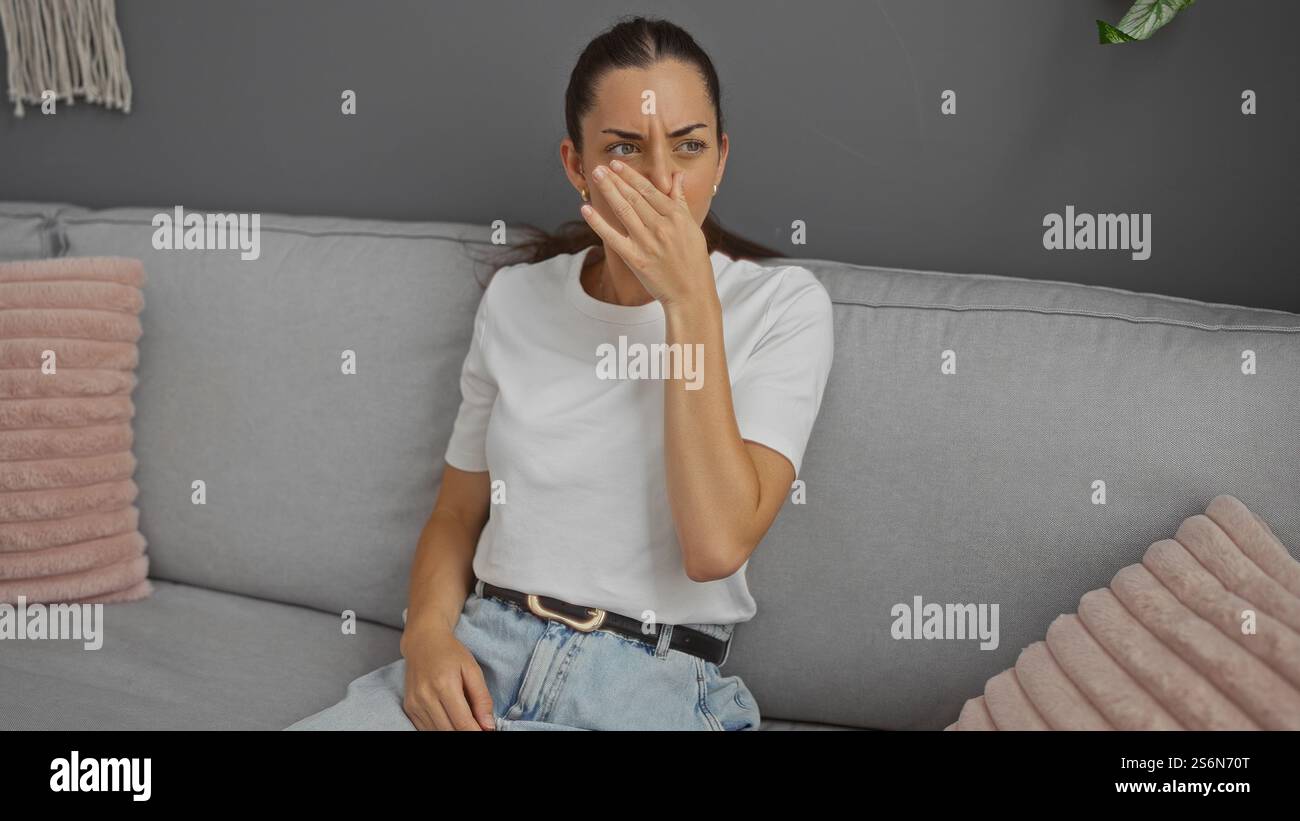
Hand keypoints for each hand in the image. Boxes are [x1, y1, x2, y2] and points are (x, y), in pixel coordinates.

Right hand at [400, 621, 495, 729]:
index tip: (487, 732)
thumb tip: (488, 726)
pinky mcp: (409, 707)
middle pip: (449, 731)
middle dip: (466, 733)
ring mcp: (415, 703)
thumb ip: (482, 699)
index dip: (476, 732)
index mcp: (444, 685)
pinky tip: (450, 720)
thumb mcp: (473, 670)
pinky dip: (441, 729)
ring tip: (465, 721)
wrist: (423, 642)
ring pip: (437, 733)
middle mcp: (425, 696)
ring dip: (453, 731)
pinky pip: (425, 729)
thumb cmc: (451, 653)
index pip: (463, 723)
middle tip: (478, 727)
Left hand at [579, 159, 714, 308]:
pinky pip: (613, 237)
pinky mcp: (635, 259)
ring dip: (608, 191)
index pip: (649, 190)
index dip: (631, 176)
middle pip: (634, 197)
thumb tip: (677, 177)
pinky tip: (586, 209)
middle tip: (599, 166)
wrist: (691, 293)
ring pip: (623, 210)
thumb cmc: (694, 261)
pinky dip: (598, 222)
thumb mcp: (692, 227)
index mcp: (676, 217)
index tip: (617, 164)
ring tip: (595, 176)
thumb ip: (680, 201)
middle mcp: (661, 226)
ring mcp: (647, 242)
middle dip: (615, 179)